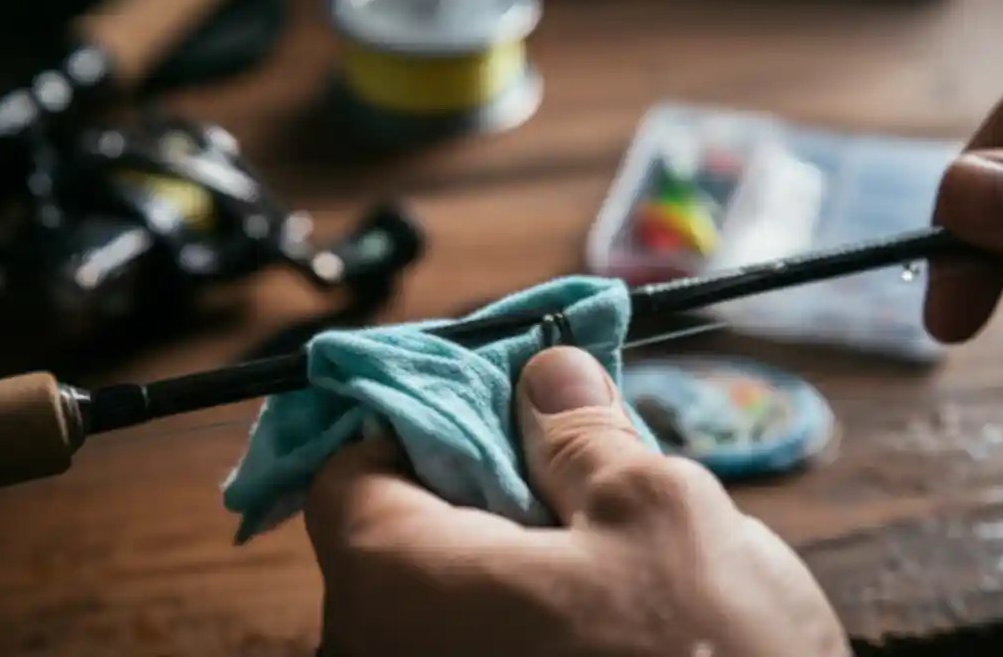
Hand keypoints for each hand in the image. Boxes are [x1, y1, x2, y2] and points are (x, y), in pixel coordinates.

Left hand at [304, 347, 848, 656]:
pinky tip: (608, 611)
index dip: (420, 415)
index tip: (497, 396)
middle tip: (574, 457)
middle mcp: (380, 656)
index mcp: (394, 584)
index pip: (345, 470)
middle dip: (479, 480)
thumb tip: (546, 373)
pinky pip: (475, 645)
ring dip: (515, 548)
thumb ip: (583, 432)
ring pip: (443, 595)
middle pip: (394, 532)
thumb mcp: (657, 511)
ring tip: (609, 540)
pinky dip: (525, 612)